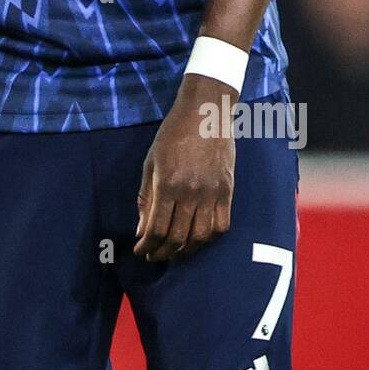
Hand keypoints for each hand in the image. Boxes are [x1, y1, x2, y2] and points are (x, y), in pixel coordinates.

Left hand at [133, 75, 235, 262]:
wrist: (205, 113)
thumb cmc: (173, 135)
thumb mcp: (151, 162)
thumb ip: (145, 197)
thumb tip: (141, 230)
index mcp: (168, 184)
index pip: (157, 229)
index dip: (147, 246)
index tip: (140, 251)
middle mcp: (191, 192)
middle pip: (177, 237)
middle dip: (163, 253)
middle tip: (154, 256)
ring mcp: (212, 193)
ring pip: (201, 237)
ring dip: (186, 251)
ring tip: (174, 252)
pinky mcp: (228, 191)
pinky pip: (222, 226)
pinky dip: (209, 239)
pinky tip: (198, 239)